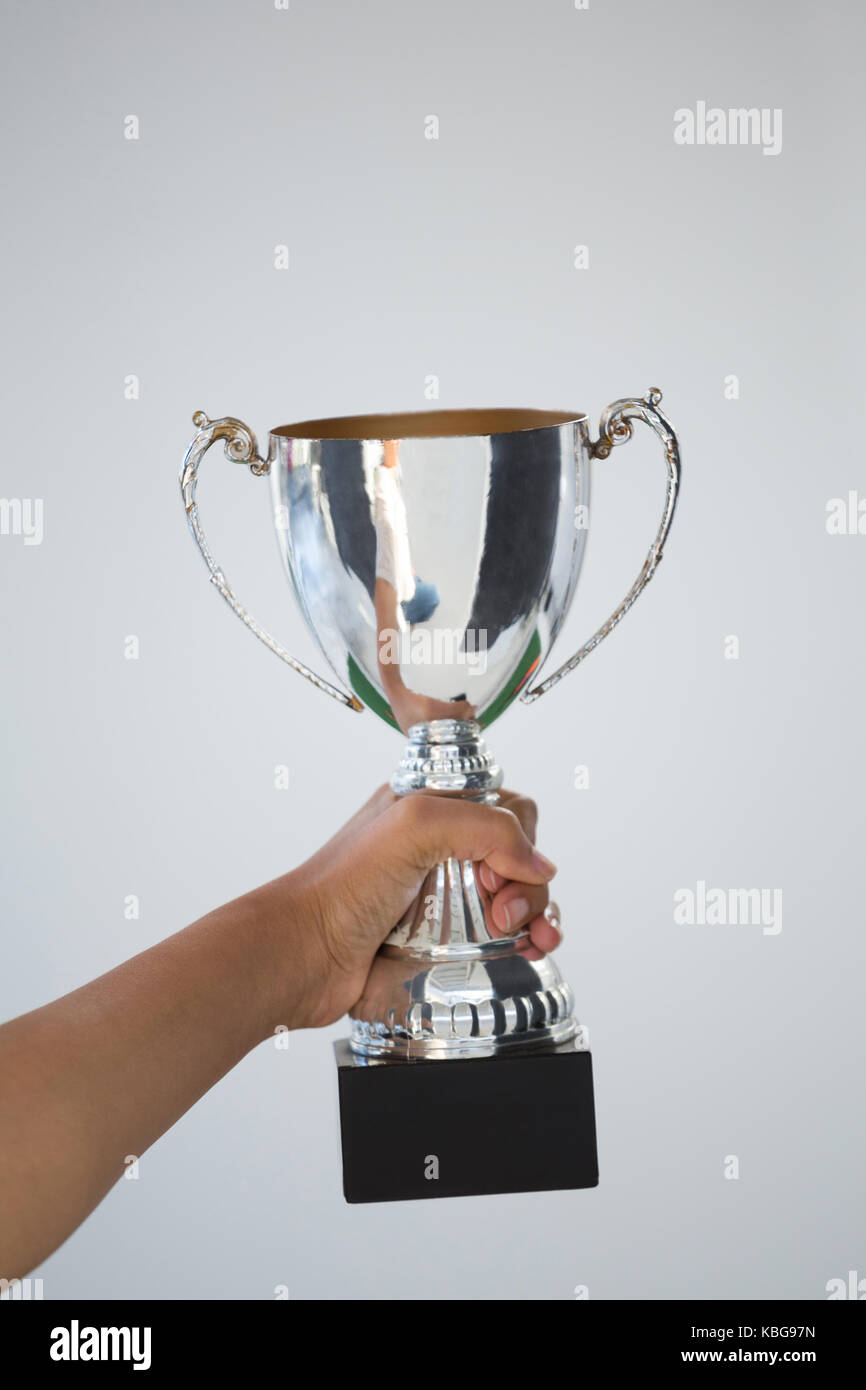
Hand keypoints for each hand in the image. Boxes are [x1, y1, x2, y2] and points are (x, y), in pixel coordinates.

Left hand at [269, 785, 561, 1028]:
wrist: (303, 956)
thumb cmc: (339, 887)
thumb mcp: (415, 825)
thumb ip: (486, 826)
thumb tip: (539, 865)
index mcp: (430, 805)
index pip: (506, 807)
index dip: (518, 838)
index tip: (502, 872)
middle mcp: (440, 847)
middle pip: (517, 854)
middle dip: (529, 884)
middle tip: (504, 914)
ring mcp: (442, 894)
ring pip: (516, 895)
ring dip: (538, 914)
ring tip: (536, 940)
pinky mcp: (444, 939)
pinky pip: (501, 934)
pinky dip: (526, 940)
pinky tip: (531, 951)